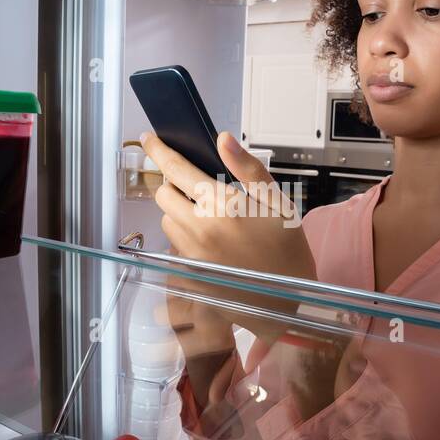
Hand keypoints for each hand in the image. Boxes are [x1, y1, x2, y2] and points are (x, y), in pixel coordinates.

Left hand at [142, 130, 315, 343]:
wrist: (290, 300)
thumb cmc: (288, 251)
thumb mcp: (278, 203)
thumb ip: (248, 169)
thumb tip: (223, 139)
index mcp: (223, 205)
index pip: (176, 169)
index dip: (158, 150)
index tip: (149, 140)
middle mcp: (201, 229)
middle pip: (163, 195)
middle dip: (174, 186)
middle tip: (197, 189)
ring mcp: (192, 254)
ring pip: (166, 221)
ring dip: (178, 214)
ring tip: (209, 219)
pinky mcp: (190, 274)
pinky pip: (174, 247)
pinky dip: (185, 238)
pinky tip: (212, 243)